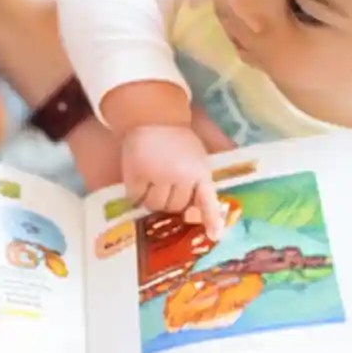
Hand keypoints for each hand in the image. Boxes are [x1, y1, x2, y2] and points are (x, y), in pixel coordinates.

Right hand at [122, 125, 226, 239]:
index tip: (215, 236)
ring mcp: (158, 176)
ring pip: (155, 205)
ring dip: (153, 199)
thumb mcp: (199, 155)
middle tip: (167, 188)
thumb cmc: (178, 138)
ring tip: (152, 183)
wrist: (153, 116)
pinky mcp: (137, 174)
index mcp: (200, 171)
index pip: (207, 201)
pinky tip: (139, 181)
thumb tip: (200, 210)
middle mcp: (181, 176)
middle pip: (176, 207)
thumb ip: (201, 179)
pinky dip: (136, 194)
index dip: (211, 219)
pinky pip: (136, 198)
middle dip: (172, 202)